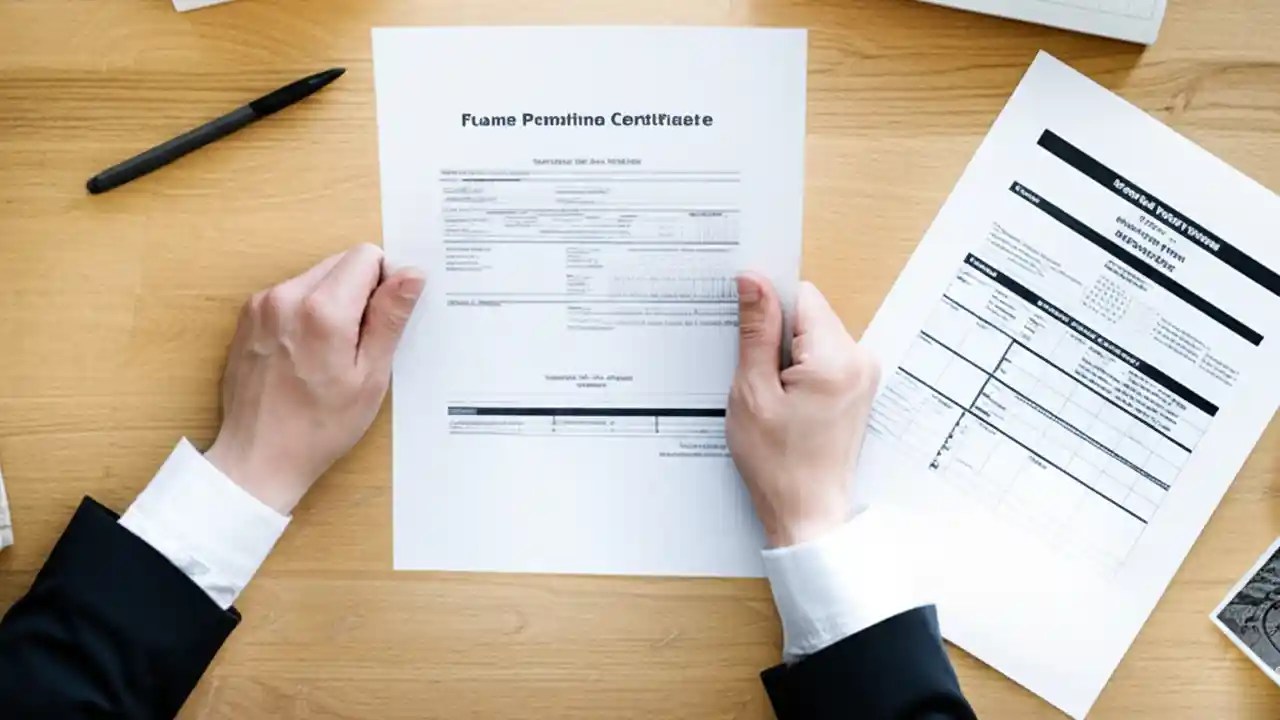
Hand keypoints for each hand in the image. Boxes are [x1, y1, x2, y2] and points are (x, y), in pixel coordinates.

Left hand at [205, 244, 424, 513]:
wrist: (259, 457)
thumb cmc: (319, 426)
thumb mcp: (370, 376)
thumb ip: (390, 317)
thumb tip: (412, 274)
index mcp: (322, 310)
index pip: (367, 256)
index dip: (385, 282)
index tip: (382, 321)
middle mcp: (286, 296)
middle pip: (341, 262)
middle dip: (359, 292)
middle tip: (359, 343)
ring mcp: (262, 304)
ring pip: (317, 277)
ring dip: (333, 302)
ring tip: (331, 352)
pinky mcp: (248, 315)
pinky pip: (291, 294)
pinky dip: (307, 312)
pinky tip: (308, 353)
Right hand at [726, 274, 879, 547]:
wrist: (808, 513)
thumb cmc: (778, 464)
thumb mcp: (753, 392)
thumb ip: (755, 331)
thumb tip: (753, 281)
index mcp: (836, 358)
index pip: (800, 296)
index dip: (767, 308)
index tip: (747, 333)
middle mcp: (859, 360)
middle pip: (809, 315)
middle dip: (776, 336)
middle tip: (758, 378)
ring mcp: (863, 374)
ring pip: (814, 336)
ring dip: (787, 356)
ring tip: (774, 396)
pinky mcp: (858, 387)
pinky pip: (824, 358)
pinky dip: (800, 370)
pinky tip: (786, 402)